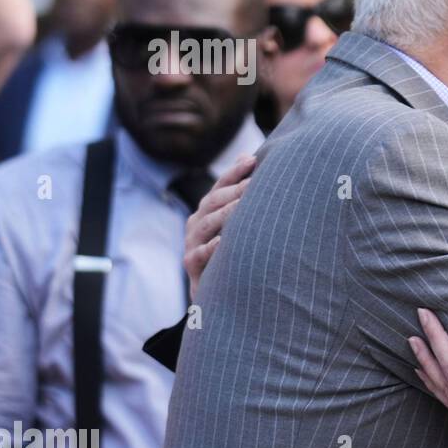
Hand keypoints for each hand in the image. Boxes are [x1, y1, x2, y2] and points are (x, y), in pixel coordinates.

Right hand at [184, 154, 254, 297]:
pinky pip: (201, 254)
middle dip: (235, 191)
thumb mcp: (235, 222)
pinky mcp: (191, 264)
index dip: (235, 172)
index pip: (220, 186)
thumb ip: (239, 192)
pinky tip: (224, 240)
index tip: (253, 160)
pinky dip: (212, 247)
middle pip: (215, 202)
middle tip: (256, 183)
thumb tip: (249, 155)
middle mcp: (197, 223)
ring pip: (209, 224)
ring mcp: (192, 243)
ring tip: (243, 205)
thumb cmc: (231, 251)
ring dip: (227, 214)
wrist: (215, 292)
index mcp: (207, 210)